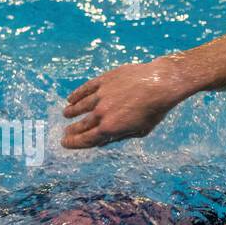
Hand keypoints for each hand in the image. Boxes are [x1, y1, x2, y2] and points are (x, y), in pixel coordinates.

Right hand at [62, 57, 192, 148]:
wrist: (160, 83)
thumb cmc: (155, 110)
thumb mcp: (141, 130)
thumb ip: (121, 136)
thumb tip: (104, 141)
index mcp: (111, 128)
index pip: (87, 139)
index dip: (74, 143)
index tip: (65, 143)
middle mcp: (102, 113)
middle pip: (81, 124)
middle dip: (71, 130)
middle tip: (65, 133)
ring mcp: (101, 95)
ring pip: (80, 105)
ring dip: (72, 111)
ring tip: (66, 114)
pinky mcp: (103, 81)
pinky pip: (85, 89)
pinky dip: (76, 95)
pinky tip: (71, 99)